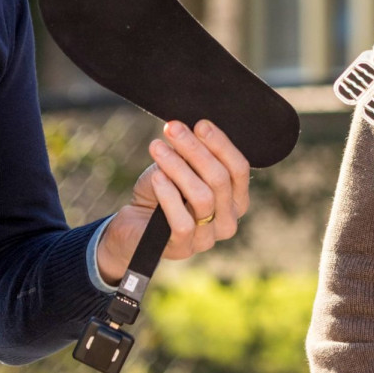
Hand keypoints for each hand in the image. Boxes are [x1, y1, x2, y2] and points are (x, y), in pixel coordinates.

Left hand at [96, 119, 249, 284]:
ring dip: (178, 167)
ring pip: (202, 197)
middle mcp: (228, 221)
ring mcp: (207, 238)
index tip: (200, 124)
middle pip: (220, 179)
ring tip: (157, 148)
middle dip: (195, 149)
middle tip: (172, 128)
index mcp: (236, 200)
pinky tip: (156, 177)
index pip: (239, 169)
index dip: (221, 144)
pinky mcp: (183, 248)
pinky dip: (168, 195)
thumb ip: (192, 155)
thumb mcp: (181, 168)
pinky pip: (182, 221)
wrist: (135, 225)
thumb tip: (195, 130)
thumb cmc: (163, 192)